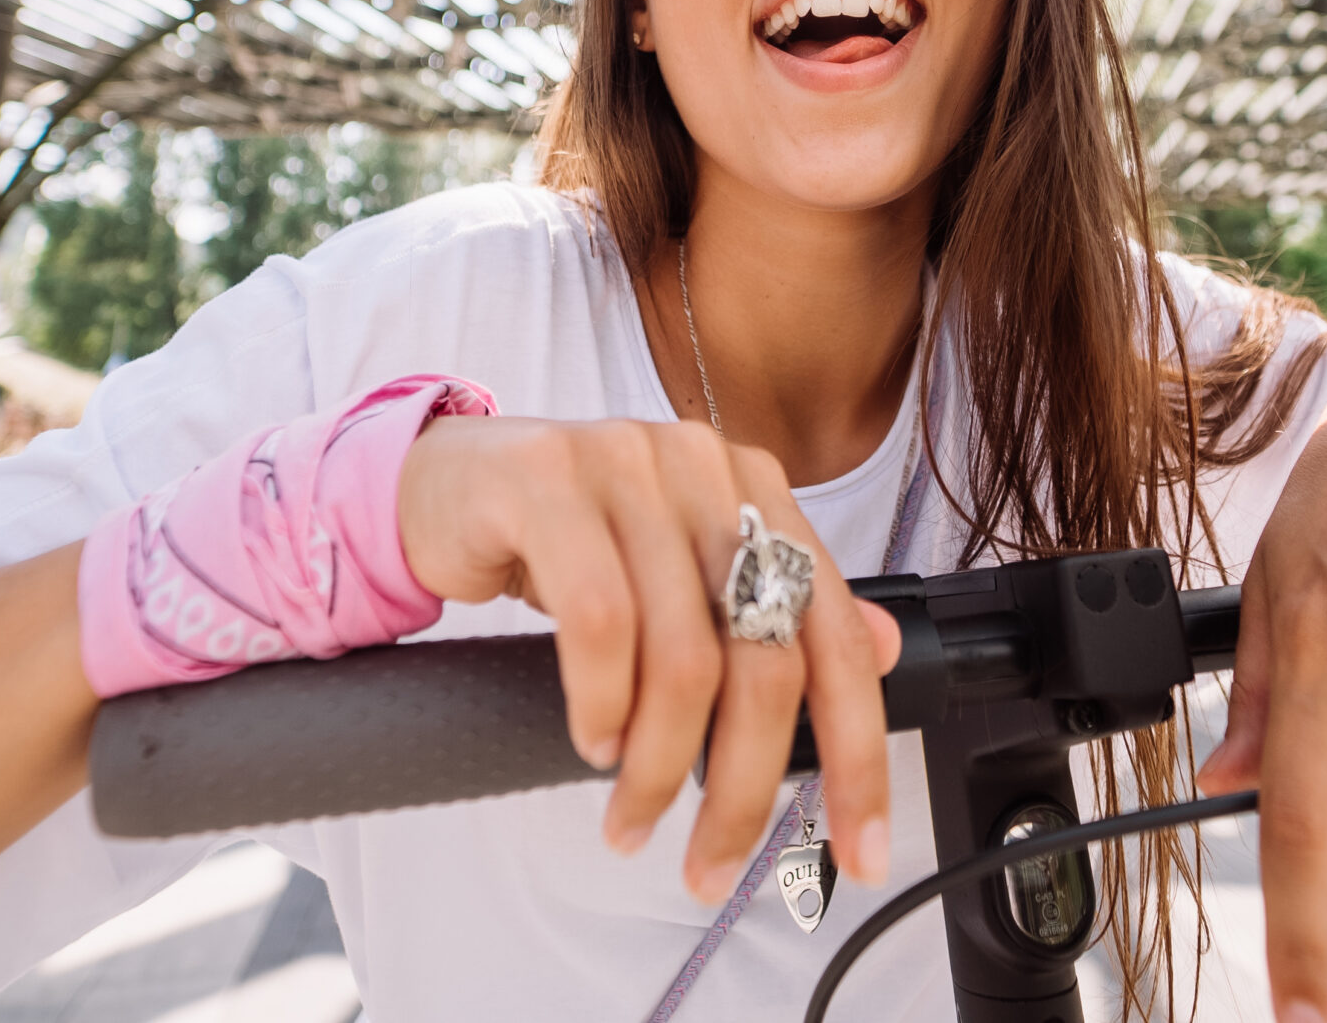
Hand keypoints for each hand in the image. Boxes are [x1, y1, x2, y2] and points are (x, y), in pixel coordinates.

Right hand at [396, 415, 901, 900]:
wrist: (443, 486)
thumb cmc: (566, 542)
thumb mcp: (678, 576)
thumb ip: (774, 606)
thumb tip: (883, 651)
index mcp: (756, 490)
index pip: (837, 635)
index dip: (857, 755)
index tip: (857, 851)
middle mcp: (704, 467)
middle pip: (765, 657)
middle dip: (743, 789)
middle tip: (708, 862)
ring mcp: (626, 463)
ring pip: (682, 656)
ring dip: (660, 766)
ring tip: (632, 814)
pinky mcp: (546, 480)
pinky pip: (598, 620)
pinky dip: (602, 706)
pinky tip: (593, 741)